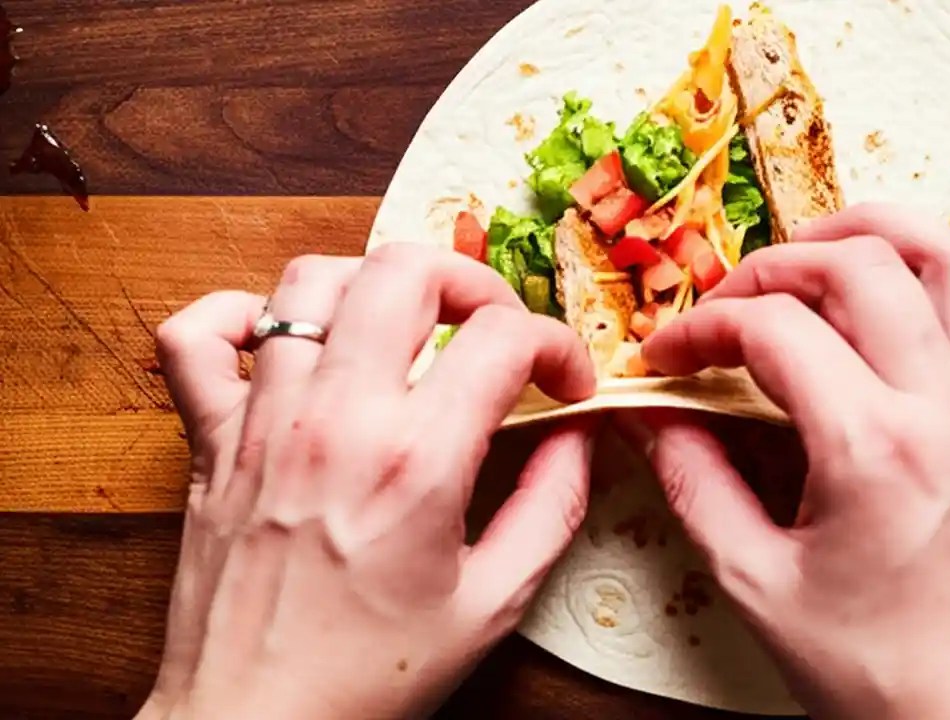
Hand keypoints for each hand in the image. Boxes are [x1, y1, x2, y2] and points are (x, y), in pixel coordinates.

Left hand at [139, 244, 596, 719]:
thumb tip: (580, 435)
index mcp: (416, 462)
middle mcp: (336, 419)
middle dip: (472, 281)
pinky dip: (237, 315)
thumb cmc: (371, 676)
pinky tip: (284, 342)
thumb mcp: (494, 604)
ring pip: (310, 280)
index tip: (565, 384)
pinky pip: (194, 334)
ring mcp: (263, 420)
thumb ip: (554, 506)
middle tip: (492, 329)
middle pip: (405, 270)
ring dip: (372, 286)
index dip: (556, 345)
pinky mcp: (210, 439)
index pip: (504, 336)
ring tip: (405, 329)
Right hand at [630, 205, 949, 719]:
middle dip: (777, 261)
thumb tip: (651, 419)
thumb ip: (693, 484)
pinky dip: (943, 288)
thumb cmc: (881, 675)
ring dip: (881, 234)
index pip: (772, 330)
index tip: (667, 356)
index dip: (700, 329)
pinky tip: (897, 316)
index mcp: (876, 448)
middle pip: (864, 263)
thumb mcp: (758, 584)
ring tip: (822, 252)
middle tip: (730, 301)